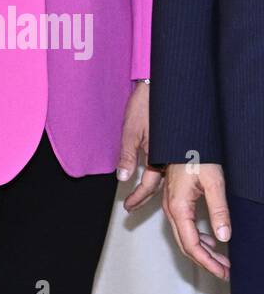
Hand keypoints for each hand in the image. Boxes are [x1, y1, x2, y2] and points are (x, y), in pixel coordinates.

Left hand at [118, 80, 162, 209]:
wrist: (155, 86)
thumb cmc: (143, 105)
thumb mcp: (131, 130)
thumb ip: (128, 155)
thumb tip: (123, 178)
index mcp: (160, 155)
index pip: (150, 185)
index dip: (139, 198)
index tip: (128, 207)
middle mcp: (168, 156)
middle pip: (158, 184)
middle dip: (145, 197)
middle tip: (131, 207)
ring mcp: (169, 150)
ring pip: (162, 175)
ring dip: (150, 186)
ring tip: (137, 196)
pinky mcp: (168, 143)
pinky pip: (163, 163)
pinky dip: (155, 172)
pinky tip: (148, 175)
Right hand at [160, 161, 230, 280]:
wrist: (180, 137)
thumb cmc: (196, 155)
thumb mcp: (214, 182)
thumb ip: (219, 210)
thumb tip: (224, 236)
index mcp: (178, 207)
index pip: (192, 245)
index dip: (207, 262)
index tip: (223, 272)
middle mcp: (171, 209)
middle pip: (186, 244)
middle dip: (206, 261)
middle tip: (225, 271)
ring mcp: (170, 205)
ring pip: (184, 237)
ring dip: (202, 251)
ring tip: (222, 260)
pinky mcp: (174, 201)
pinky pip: (183, 226)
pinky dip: (197, 238)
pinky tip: (210, 241)